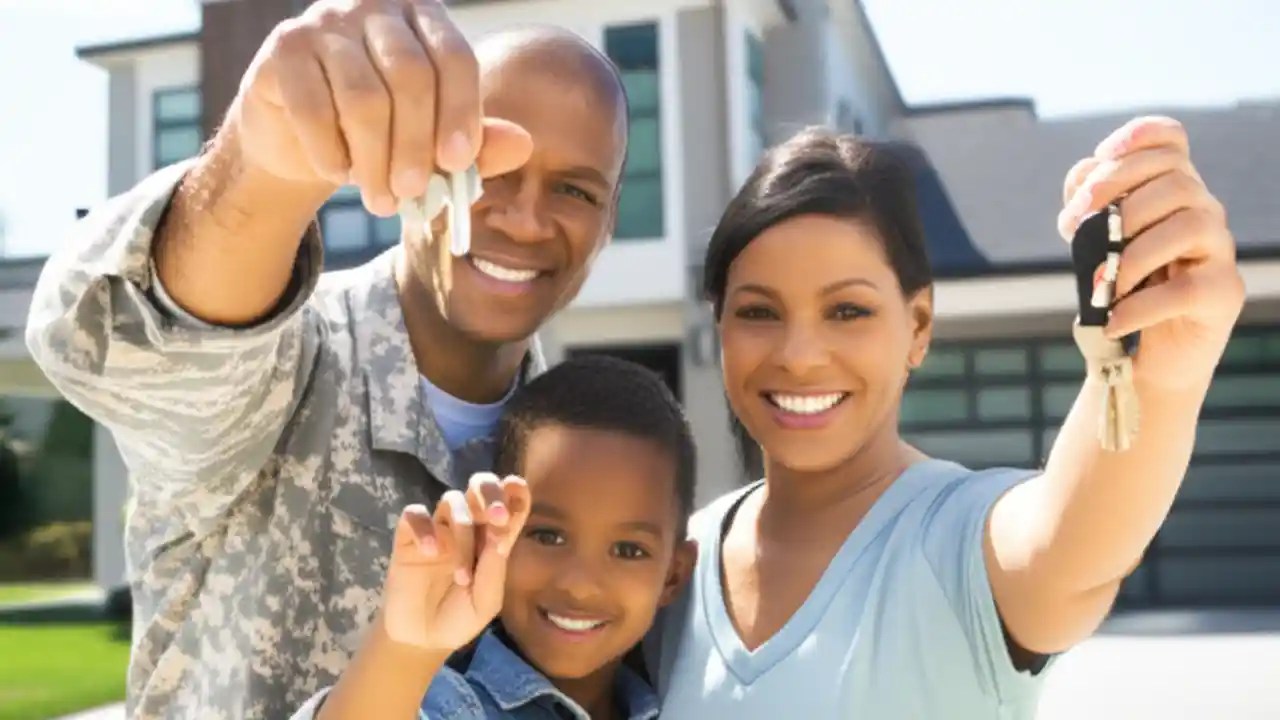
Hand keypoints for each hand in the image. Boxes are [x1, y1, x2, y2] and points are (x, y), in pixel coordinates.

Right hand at [226, 0, 532, 215]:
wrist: (299, 135)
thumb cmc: (380, 132)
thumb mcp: (432, 138)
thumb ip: (477, 140)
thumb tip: (524, 145)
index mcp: (423, 16)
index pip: (454, 56)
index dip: (462, 111)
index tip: (460, 163)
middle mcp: (375, 6)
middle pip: (411, 76)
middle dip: (417, 146)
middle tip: (415, 194)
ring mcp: (325, 21)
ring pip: (363, 96)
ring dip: (375, 160)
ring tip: (382, 200)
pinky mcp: (284, 48)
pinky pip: (313, 107)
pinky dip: (330, 152)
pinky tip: (338, 174)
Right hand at [380, 473, 530, 652]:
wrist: (422, 640)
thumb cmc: (460, 618)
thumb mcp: (485, 602)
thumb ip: (494, 568)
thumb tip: (501, 532)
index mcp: (492, 537)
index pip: (508, 502)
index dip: (515, 490)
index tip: (518, 490)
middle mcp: (467, 526)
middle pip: (478, 486)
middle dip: (490, 492)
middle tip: (497, 516)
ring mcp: (438, 529)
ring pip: (452, 501)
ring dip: (462, 531)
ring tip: (461, 577)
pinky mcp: (408, 538)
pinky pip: (414, 514)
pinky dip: (424, 528)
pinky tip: (430, 552)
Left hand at [1057, 116, 1244, 390]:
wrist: (1144, 356)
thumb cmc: (1119, 290)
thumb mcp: (1093, 243)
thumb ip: (1087, 205)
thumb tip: (1082, 183)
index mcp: (1171, 191)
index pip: (1172, 141)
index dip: (1140, 135)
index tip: (1102, 153)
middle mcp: (1203, 212)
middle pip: (1176, 179)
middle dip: (1116, 196)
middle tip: (1074, 228)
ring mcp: (1218, 251)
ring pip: (1189, 226)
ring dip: (1132, 253)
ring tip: (1101, 283)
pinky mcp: (1221, 294)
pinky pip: (1185, 290)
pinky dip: (1138, 306)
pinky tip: (1113, 319)